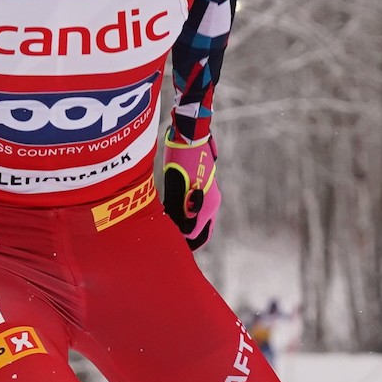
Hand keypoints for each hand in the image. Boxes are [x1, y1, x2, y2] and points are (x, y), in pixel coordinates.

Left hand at [161, 133, 219, 249]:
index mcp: (207, 205)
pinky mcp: (205, 186)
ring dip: (191, 227)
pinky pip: (200, 207)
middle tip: (175, 245)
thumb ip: (177, 209)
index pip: (196, 233)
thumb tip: (174, 227)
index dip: (183, 240)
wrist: (191, 135)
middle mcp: (212, 202)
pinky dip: (191, 215)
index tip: (169, 242)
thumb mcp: (175, 187)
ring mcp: (210, 194)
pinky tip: (178, 215)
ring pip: (203, 219)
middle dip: (191, 239)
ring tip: (174, 232)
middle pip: (203, 230)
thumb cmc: (181, 160)